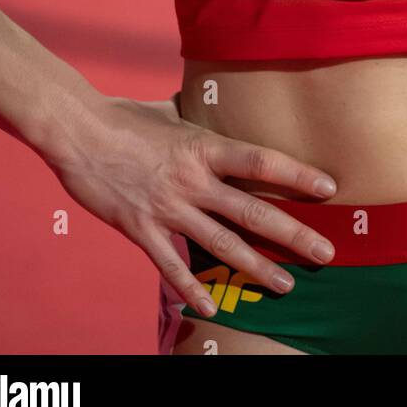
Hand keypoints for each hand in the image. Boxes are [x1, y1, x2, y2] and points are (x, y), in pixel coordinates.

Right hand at [44, 93, 338, 319]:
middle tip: (325, 253)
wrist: (78, 132)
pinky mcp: (141, 228)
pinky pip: (172, 265)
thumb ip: (193, 115)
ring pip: (222, 244)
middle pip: (253, 211)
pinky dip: (192, 289)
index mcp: (204, 145)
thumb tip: (207, 98)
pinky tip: (212, 308)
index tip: (328, 188)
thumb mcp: (169, 110)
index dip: (297, 175)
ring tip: (286, 284)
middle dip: (293, 234)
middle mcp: (193, 179)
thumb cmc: (123, 116)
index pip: (261, 161)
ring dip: (257, 267)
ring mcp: (168, 206)